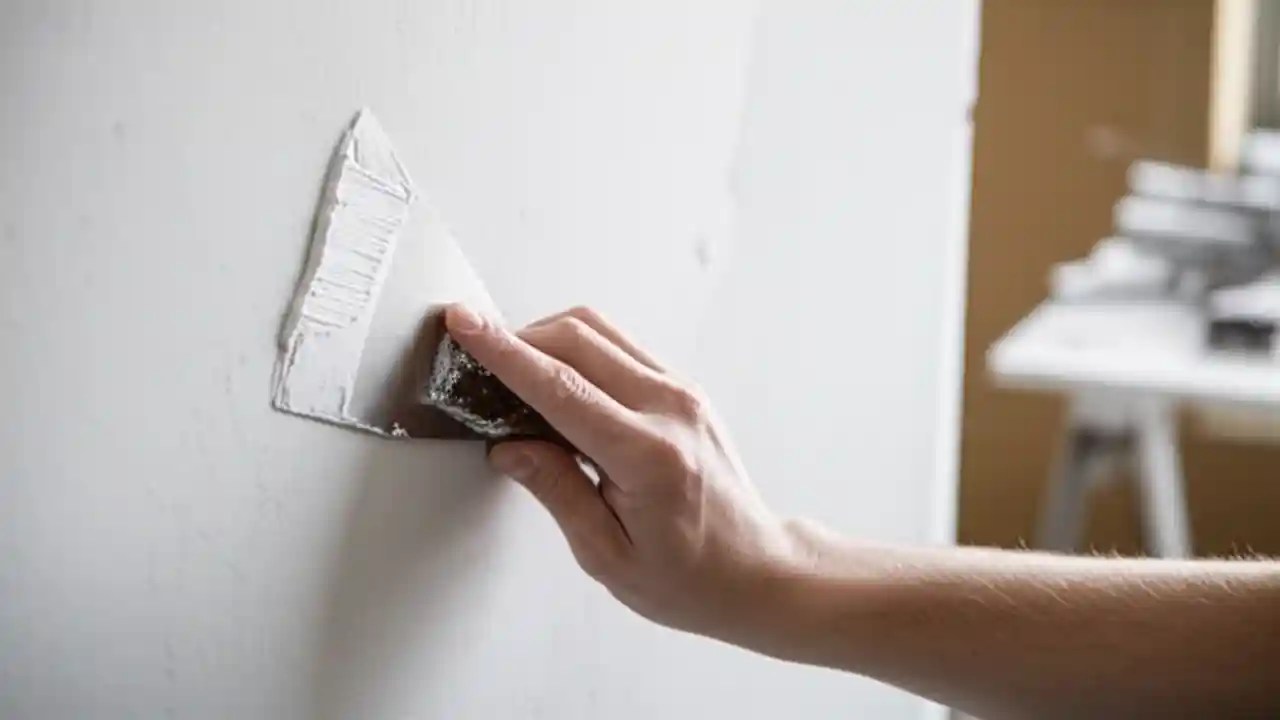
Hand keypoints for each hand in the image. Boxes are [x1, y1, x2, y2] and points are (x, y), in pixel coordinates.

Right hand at [443, 304, 800, 641]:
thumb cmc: (690, 576)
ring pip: (601, 330)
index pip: (560, 387)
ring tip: (515, 378)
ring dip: (549, 339)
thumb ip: (555, 490)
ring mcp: (683, 393)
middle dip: (519, 339)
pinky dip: (579, 352)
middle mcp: (671, 410)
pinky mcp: (684, 389)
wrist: (756, 569)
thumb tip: (508, 447)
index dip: (504, 352)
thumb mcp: (607, 554)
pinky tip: (560, 388)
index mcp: (648, 456)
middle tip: (477, 363)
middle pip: (578, 338)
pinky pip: (622, 347)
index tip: (465, 324)